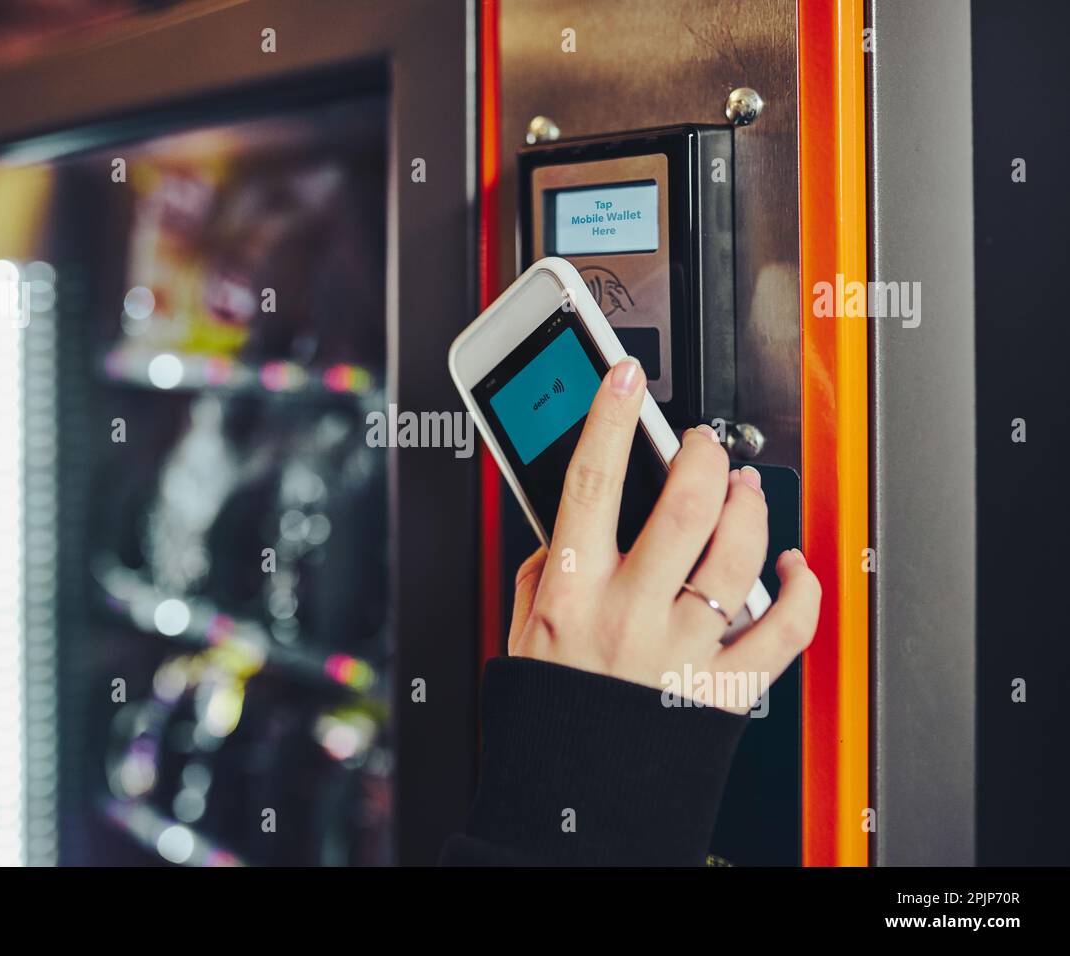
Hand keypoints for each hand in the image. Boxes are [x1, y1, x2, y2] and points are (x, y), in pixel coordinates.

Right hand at [508, 357, 819, 713]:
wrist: (577, 793)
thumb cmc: (549, 713)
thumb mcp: (524, 630)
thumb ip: (545, 570)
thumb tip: (569, 526)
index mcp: (573, 593)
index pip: (592, 482)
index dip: (610, 419)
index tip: (624, 378)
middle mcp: (629, 614)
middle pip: (683, 505)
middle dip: (702, 454)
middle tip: (703, 444)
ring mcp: (682, 650)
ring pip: (738, 553)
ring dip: (749, 506)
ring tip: (743, 490)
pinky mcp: (724, 687)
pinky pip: (784, 630)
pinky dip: (802, 591)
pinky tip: (793, 567)